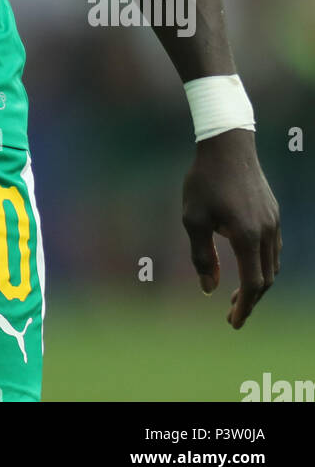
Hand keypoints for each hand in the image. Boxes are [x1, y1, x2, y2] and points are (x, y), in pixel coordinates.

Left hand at [182, 129, 280, 327]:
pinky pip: (273, 248)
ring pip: (272, 264)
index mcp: (247, 236)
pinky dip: (262, 265)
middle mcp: (266, 232)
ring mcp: (273, 221)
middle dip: (251, 300)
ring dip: (258, 283)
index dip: (244, 307)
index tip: (233, 323)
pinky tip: (247, 265)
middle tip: (232, 314)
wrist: (227, 143)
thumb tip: (208, 289)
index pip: (252, 284)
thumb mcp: (193, 218)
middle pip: (266, 279)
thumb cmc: (204, 180)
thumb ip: (201, 256)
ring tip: (238, 294)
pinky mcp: (273, 212)